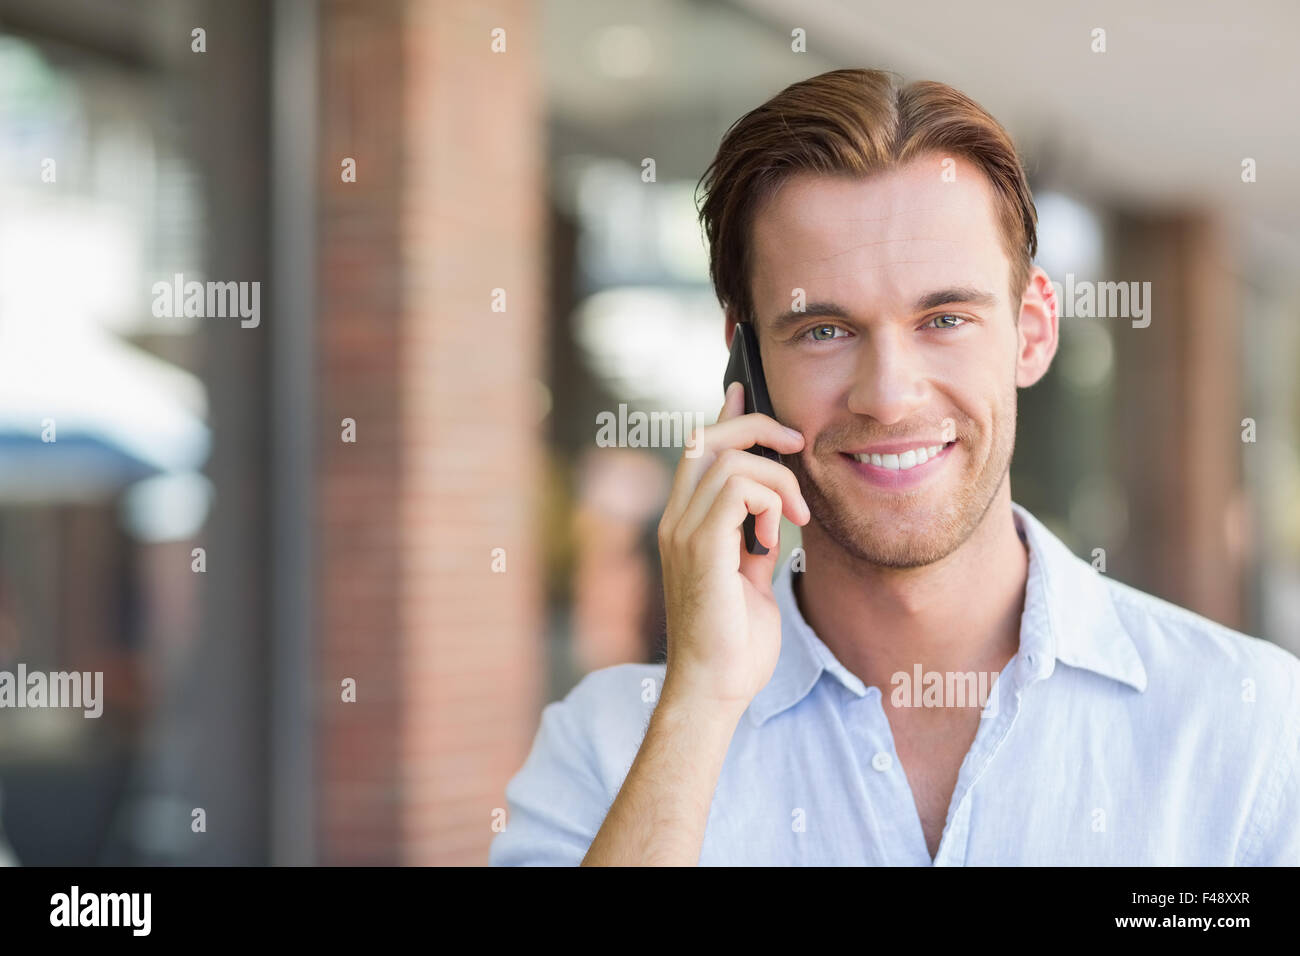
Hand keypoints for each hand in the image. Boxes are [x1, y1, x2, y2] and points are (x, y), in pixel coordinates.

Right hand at [656, 381, 809, 711]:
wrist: (715, 688)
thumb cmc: (734, 643)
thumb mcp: (751, 578)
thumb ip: (754, 537)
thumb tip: (773, 506)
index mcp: (683, 524)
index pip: (697, 450)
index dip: (725, 417)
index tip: (745, 395)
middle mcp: (675, 521)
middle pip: (707, 440)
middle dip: (758, 429)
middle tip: (799, 446)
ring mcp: (682, 533)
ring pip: (728, 460)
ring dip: (776, 478)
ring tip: (798, 517)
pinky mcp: (700, 548)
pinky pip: (735, 490)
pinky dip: (768, 500)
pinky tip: (781, 534)